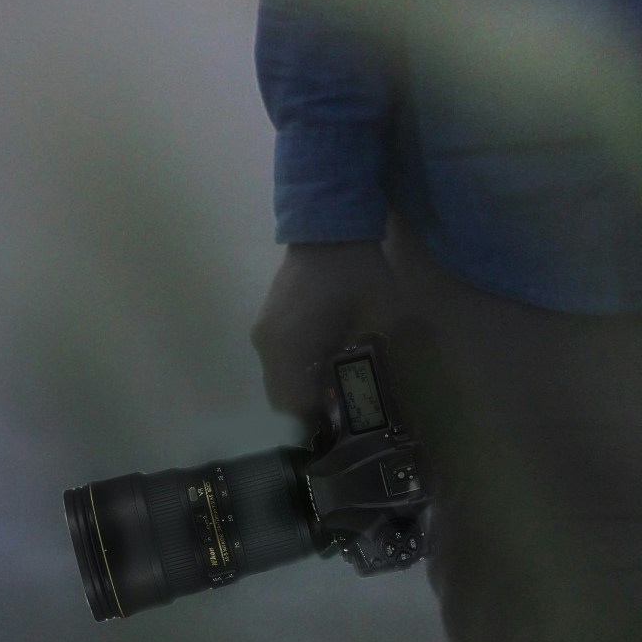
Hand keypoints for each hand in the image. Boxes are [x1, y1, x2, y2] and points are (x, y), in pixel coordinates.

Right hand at [252, 239, 392, 423]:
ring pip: (279, 377)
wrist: (329, 225)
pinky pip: (278, 357)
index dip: (321, 416)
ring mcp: (264, 330)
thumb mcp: (377, 319)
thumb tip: (369, 389)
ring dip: (303, 384)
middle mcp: (268, 345)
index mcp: (289, 348)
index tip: (348, 414)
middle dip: (311, 403)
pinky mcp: (268, 318)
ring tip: (336, 377)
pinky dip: (297, 366)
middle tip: (343, 399)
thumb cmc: (356, 274)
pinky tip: (325, 354)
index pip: (296, 405)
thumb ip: (370, 360)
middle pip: (283, 395)